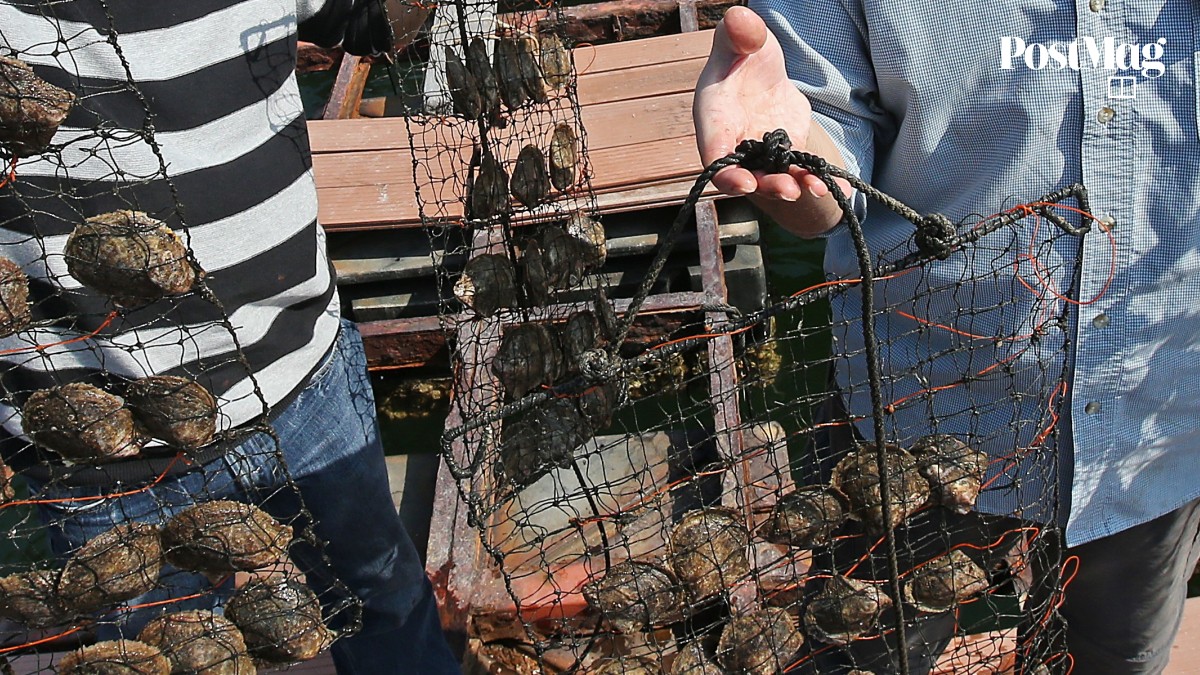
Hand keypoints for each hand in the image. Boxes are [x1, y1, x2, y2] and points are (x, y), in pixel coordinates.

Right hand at [693, 6, 849, 234]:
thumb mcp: (742, 39)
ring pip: (770, 178)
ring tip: (812, 189)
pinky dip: (813, 181)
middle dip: (764, 186)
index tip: (743, 183)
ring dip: (790, 187)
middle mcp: (734, 142)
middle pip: (743, 174)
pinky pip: (796, 172)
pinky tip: (834, 189)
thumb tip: (739, 19)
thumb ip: (739, 32)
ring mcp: (759, 153)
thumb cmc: (743, 53)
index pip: (713, 151)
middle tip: (788, 190)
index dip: (725, 171)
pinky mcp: (784, 153)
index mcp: (715, 117)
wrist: (761, 68)